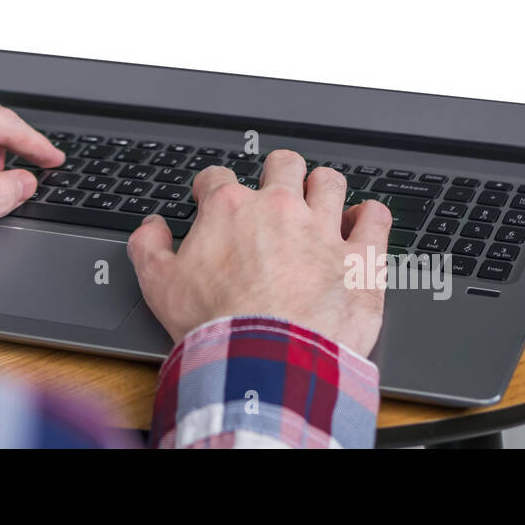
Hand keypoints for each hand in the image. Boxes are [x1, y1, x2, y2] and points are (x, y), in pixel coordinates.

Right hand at [126, 151, 391, 356]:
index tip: (211, 199)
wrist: (266, 361)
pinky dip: (371, 216)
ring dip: (323, 188)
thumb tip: (151, 229)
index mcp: (229, 210)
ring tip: (320, 202)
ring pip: (330, 182)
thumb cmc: (216, 326)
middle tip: (273, 192)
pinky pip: (376, 219)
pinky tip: (363, 223)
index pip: (217, 177)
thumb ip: (149, 248)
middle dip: (277, 172)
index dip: (211, 188)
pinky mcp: (360, 259)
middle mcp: (279, 208)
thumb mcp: (158, 287)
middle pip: (282, 164)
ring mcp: (323, 230)